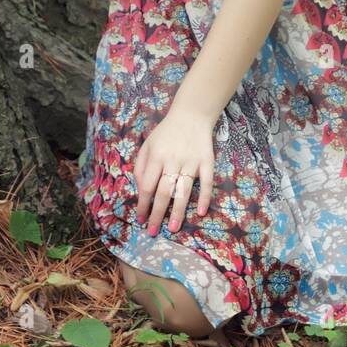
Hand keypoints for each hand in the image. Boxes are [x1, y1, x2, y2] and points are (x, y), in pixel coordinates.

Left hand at [134, 107, 214, 236]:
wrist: (191, 115)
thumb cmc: (166, 133)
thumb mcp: (147, 145)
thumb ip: (140, 167)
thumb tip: (139, 191)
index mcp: (156, 157)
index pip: (147, 186)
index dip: (143, 205)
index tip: (141, 219)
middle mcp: (173, 160)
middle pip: (164, 192)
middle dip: (157, 214)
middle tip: (153, 231)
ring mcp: (191, 161)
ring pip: (184, 191)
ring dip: (178, 211)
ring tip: (173, 228)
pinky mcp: (207, 161)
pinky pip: (207, 182)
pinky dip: (204, 198)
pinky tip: (200, 212)